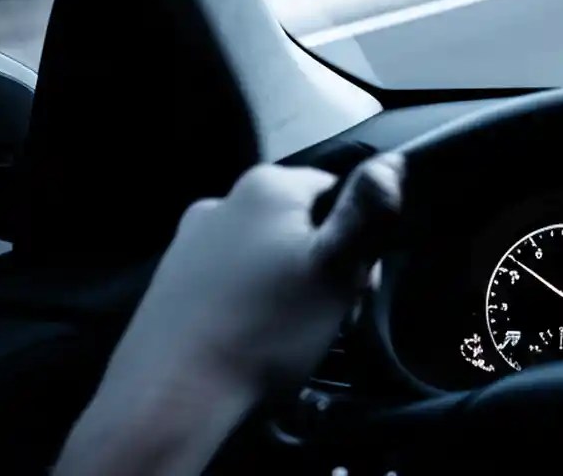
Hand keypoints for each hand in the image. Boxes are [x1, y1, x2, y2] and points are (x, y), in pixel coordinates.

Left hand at [56, 155, 402, 475]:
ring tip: (291, 335)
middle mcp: (222, 201)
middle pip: (300, 224)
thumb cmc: (266, 329)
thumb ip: (368, 212)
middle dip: (323, 266)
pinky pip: (230, 282)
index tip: (358, 287)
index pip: (338, 192)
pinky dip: (250, 304)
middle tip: (329, 316)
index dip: (359, 240)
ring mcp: (189, 242)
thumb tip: (392, 162)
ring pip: (266, 255)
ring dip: (289, 287)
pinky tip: (253, 341)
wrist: (172, 399)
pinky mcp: (170, 283)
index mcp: (266, 186)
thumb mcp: (337, 268)